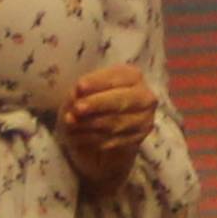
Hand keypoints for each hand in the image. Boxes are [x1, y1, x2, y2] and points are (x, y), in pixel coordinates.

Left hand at [63, 64, 165, 185]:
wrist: (104, 129)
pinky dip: (96, 140)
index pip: (116, 78)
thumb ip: (81, 91)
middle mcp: (145, 96)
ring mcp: (144, 119)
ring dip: (91, 124)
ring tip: (71, 125)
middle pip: (121, 100)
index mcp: (133, 76)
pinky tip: (80, 138)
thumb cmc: (93, 102)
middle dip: (97, 104)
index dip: (97, 82)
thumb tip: (77, 97)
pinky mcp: (139, 139)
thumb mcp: (85, 91)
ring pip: (117, 122)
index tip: (79, 86)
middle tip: (77, 108)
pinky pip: (116, 141)